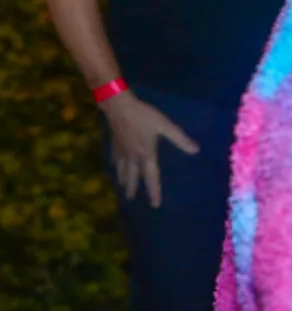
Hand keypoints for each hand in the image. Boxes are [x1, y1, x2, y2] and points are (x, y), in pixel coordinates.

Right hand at [102, 91, 198, 207]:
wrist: (118, 105)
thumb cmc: (143, 115)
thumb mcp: (164, 125)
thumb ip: (179, 138)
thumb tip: (195, 151)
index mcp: (146, 154)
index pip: (151, 177)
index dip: (154, 191)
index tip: (155, 205)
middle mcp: (133, 156)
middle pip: (132, 176)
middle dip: (133, 189)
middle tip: (131, 200)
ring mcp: (122, 150)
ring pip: (122, 169)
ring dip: (123, 179)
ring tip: (122, 187)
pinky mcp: (114, 143)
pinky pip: (115, 159)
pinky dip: (115, 165)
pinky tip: (114, 166)